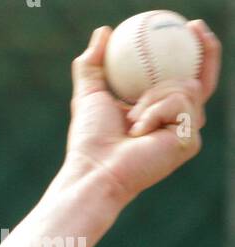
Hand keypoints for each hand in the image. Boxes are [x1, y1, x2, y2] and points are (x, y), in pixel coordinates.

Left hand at [64, 20, 220, 204]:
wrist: (95, 169)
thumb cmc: (90, 139)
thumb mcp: (89, 94)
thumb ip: (93, 64)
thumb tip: (104, 31)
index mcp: (159, 111)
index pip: (185, 77)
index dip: (195, 51)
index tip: (190, 26)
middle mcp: (177, 122)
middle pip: (202, 79)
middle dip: (208, 51)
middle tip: (196, 27)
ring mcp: (187, 132)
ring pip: (186, 86)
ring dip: (153, 96)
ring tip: (131, 119)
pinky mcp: (190, 141)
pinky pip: (180, 103)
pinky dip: (155, 110)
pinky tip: (139, 131)